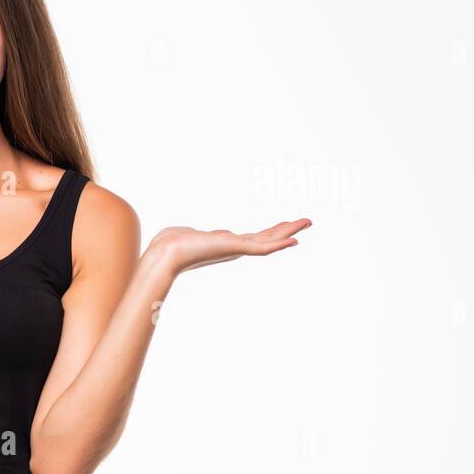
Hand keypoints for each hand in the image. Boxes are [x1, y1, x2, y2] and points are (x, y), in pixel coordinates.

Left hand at [150, 218, 310, 274]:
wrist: (166, 252)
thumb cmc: (171, 243)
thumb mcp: (189, 234)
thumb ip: (200, 235)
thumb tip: (202, 232)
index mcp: (225, 244)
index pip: (254, 238)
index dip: (270, 234)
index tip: (284, 227)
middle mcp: (234, 248)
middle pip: (266, 238)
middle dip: (285, 230)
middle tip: (306, 222)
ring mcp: (236, 249)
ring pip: (269, 241)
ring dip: (289, 232)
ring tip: (307, 223)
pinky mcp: (235, 249)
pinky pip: (262, 248)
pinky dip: (278, 244)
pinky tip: (294, 240)